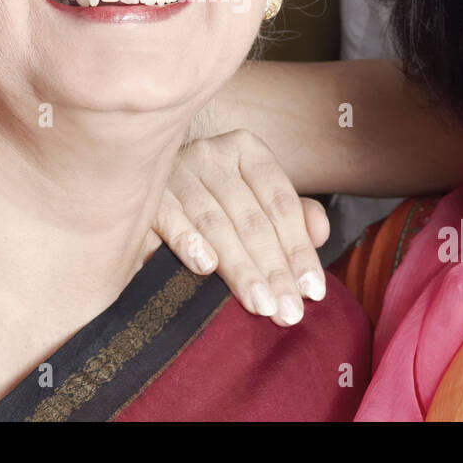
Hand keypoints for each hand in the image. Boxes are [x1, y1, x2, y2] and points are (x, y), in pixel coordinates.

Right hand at [152, 129, 328, 326]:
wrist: (142, 175)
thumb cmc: (214, 197)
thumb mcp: (257, 199)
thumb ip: (294, 215)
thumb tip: (320, 233)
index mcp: (246, 150)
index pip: (281, 203)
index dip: (299, 248)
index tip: (312, 291)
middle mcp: (212, 154)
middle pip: (252, 218)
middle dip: (274, 269)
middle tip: (288, 312)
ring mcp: (177, 171)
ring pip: (217, 224)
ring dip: (240, 268)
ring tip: (260, 304)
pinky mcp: (147, 192)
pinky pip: (170, 218)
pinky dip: (188, 241)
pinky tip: (206, 268)